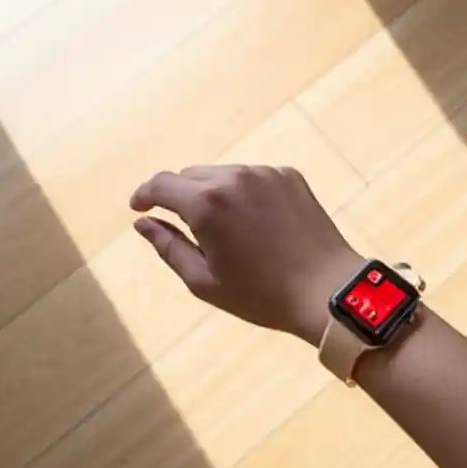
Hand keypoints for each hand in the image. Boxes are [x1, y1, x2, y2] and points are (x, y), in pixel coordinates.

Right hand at [130, 165, 364, 344]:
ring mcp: (265, 173)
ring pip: (223, 174)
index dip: (144, 194)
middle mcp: (234, 177)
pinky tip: (256, 224)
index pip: (161, 184)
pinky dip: (244, 194)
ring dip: (213, 194)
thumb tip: (142, 222)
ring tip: (225, 230)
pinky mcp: (289, 176)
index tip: (139, 207)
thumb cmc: (261, 294)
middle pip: (190, 176)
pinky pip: (253, 177)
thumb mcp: (203, 280)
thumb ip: (167, 246)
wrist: (327, 289)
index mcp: (206, 203)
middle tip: (184, 227)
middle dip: (179, 196)